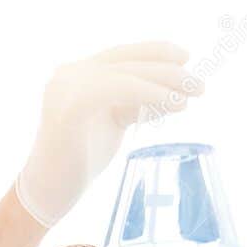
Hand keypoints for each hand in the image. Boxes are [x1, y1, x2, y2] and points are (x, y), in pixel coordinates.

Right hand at [15, 42, 201, 226]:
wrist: (46, 194)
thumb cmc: (77, 164)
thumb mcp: (111, 124)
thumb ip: (131, 104)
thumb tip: (171, 94)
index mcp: (78, 75)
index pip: (122, 55)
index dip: (155, 52)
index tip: (185, 58)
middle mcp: (70, 74)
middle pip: (128, 61)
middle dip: (168, 70)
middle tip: (200, 85)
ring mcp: (67, 87)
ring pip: (127, 73)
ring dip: (165, 82)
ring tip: (193, 94)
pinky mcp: (70, 106)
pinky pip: (119, 89)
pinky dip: (150, 94)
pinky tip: (171, 104)